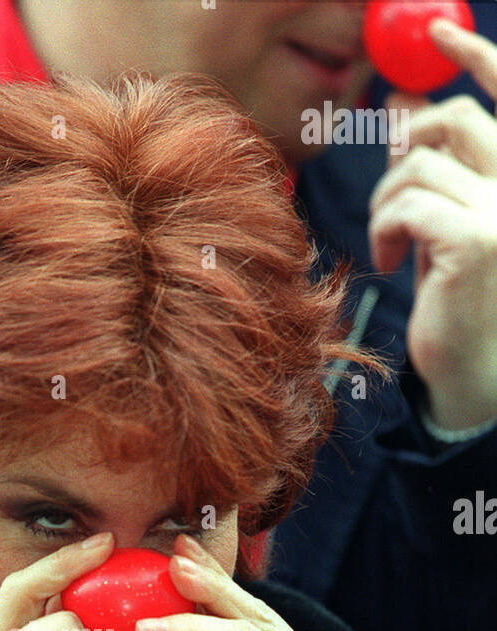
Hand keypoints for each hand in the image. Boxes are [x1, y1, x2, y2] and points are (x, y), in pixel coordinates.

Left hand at [368, 18, 496, 429]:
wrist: (469, 365)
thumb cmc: (452, 293)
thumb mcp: (438, 217)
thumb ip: (430, 161)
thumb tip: (404, 101)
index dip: (477, 58)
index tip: (442, 33)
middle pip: (454, 120)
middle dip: (406, 147)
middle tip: (390, 195)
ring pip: (417, 166)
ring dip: (385, 202)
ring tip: (388, 243)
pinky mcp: (474, 241)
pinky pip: (406, 205)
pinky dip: (383, 230)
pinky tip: (387, 262)